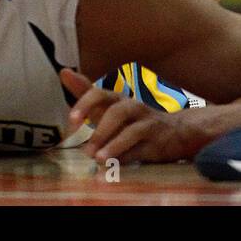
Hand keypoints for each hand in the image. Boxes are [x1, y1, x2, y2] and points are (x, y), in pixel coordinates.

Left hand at [61, 68, 208, 163]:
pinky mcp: (158, 144)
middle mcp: (133, 108)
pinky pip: (141, 151)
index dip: (84, 103)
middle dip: (99, 129)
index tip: (71, 118)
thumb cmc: (132, 118)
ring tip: (96, 158)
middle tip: (86, 148)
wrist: (176, 131)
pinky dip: (126, 159)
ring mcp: (147, 125)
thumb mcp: (110, 106)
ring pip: (130, 132)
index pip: (100, 93)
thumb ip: (87, 93)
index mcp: (118, 99)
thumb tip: (63, 72)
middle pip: (116, 112)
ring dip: (112, 145)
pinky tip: (113, 168)